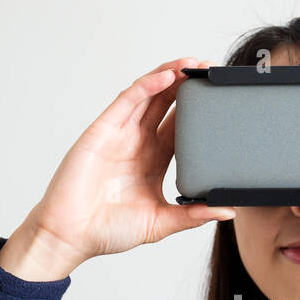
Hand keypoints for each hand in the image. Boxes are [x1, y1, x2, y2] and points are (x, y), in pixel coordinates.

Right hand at [0, 57, 233, 280]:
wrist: (71, 236)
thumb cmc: (109, 231)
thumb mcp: (161, 222)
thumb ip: (193, 215)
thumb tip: (228, 210)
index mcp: (155, 159)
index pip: (182, 126)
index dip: (201, 110)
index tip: (222, 98)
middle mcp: (139, 141)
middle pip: (168, 103)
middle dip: (189, 85)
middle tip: (211, 69)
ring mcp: (121, 133)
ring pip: (150, 94)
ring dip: (171, 75)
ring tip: (194, 63)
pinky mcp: (104, 130)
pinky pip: (128, 100)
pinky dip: (148, 85)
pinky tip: (167, 76)